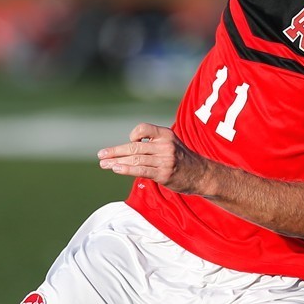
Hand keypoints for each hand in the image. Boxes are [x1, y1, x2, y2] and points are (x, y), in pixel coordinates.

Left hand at [97, 122, 212, 193]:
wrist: (201, 175)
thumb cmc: (181, 159)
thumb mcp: (170, 144)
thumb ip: (151, 143)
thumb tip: (125, 148)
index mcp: (166, 134)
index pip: (143, 128)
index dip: (133, 134)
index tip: (128, 142)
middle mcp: (165, 146)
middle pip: (135, 146)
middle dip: (115, 151)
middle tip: (101, 155)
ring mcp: (165, 160)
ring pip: (136, 159)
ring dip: (117, 162)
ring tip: (104, 164)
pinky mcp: (164, 174)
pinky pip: (141, 170)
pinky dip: (127, 169)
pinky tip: (116, 168)